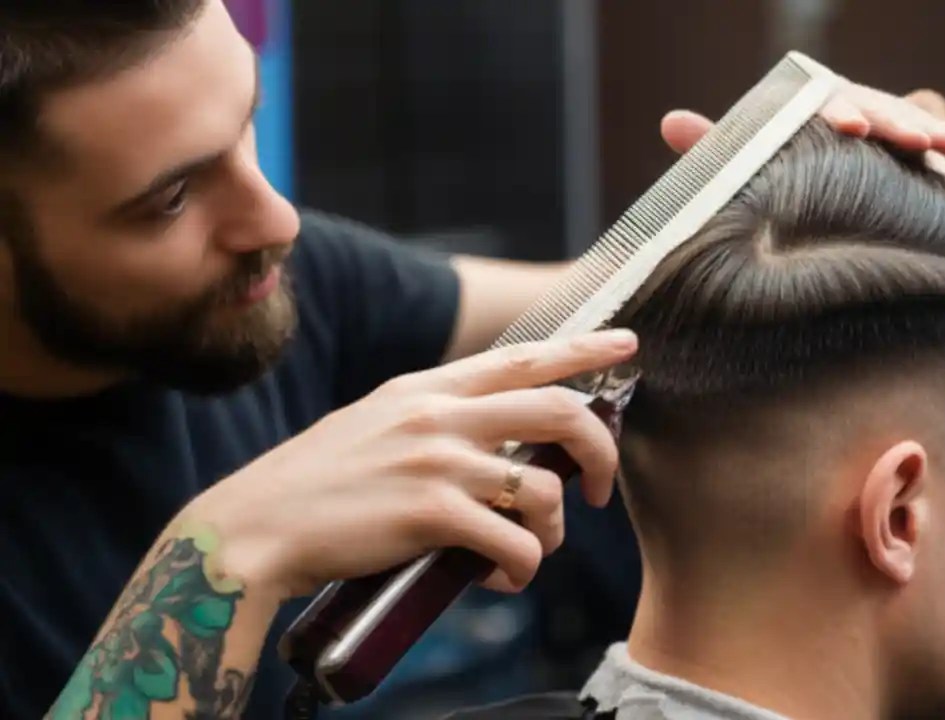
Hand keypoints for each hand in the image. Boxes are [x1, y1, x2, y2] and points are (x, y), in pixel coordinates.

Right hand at [185, 329, 638, 599]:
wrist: (253, 529)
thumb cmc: (314, 487)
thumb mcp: (374, 426)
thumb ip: (433, 424)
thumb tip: (497, 449)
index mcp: (426, 390)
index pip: (522, 357)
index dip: (583, 349)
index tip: (627, 342)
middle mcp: (438, 415)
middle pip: (558, 410)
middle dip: (600, 449)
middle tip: (600, 487)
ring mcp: (437, 461)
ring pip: (545, 488)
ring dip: (555, 530)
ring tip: (532, 551)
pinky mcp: (431, 513)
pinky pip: (517, 543)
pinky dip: (524, 568)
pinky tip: (502, 578)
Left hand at [659, 81, 944, 177]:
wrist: (808, 230)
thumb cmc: (770, 190)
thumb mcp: (740, 171)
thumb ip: (715, 150)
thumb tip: (673, 122)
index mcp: (810, 109)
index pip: (826, 104)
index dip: (839, 113)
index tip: (852, 126)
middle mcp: (852, 114)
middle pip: (878, 107)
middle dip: (896, 122)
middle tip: (913, 141)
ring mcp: (884, 139)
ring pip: (910, 124)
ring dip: (930, 131)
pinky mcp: (910, 166)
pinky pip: (929, 152)